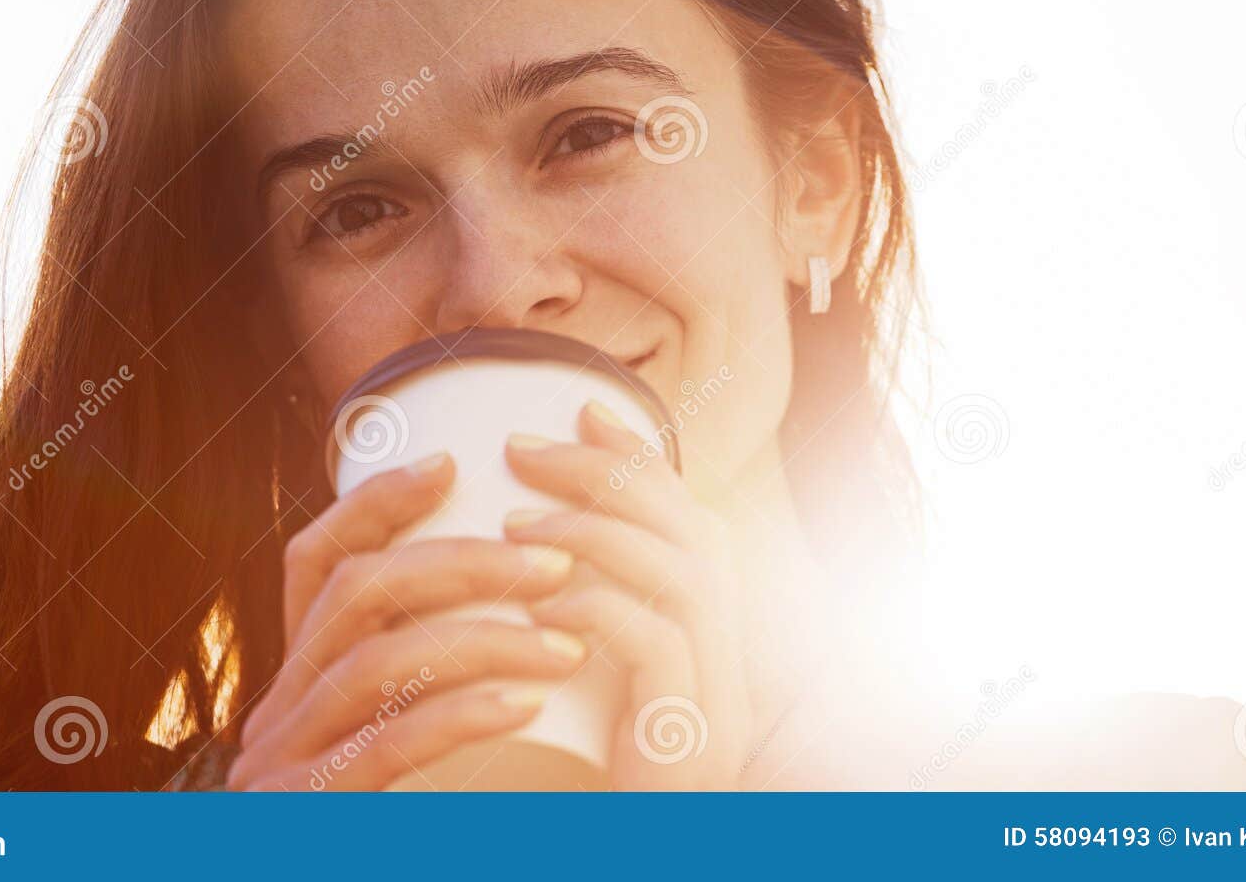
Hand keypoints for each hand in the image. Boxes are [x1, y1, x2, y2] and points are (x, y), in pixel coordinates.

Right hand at [228, 451, 588, 789]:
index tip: (450, 462)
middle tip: (554, 560)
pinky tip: (523, 705)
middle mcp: (275, 709)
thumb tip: (515, 595)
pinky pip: (383, 747)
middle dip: (462, 561)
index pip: (315, 562)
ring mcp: (280, 765)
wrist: (305, 880)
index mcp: (295, 680)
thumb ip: (418, 680)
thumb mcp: (386, 740)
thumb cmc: (368, 825)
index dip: (374, 501)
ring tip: (565, 641)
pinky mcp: (306, 813)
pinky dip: (457, 714)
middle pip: (358, 594)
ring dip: (481, 636)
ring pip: (375, 660)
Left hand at [502, 401, 754, 788]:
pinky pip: (658, 643)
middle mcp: (730, 665)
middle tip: (526, 446)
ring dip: (597, 531)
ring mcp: (719, 704)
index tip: (583, 408)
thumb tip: (521, 541)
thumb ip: (575, 622)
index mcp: (707, 644)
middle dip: (611, 475)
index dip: (641, 460)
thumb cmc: (574, 788)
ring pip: (687, 575)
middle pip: (698, 531)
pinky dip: (598, 602)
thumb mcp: (578, 687)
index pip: (692, 522)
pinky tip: (539, 594)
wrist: (615, 857)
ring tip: (515, 521)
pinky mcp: (690, 742)